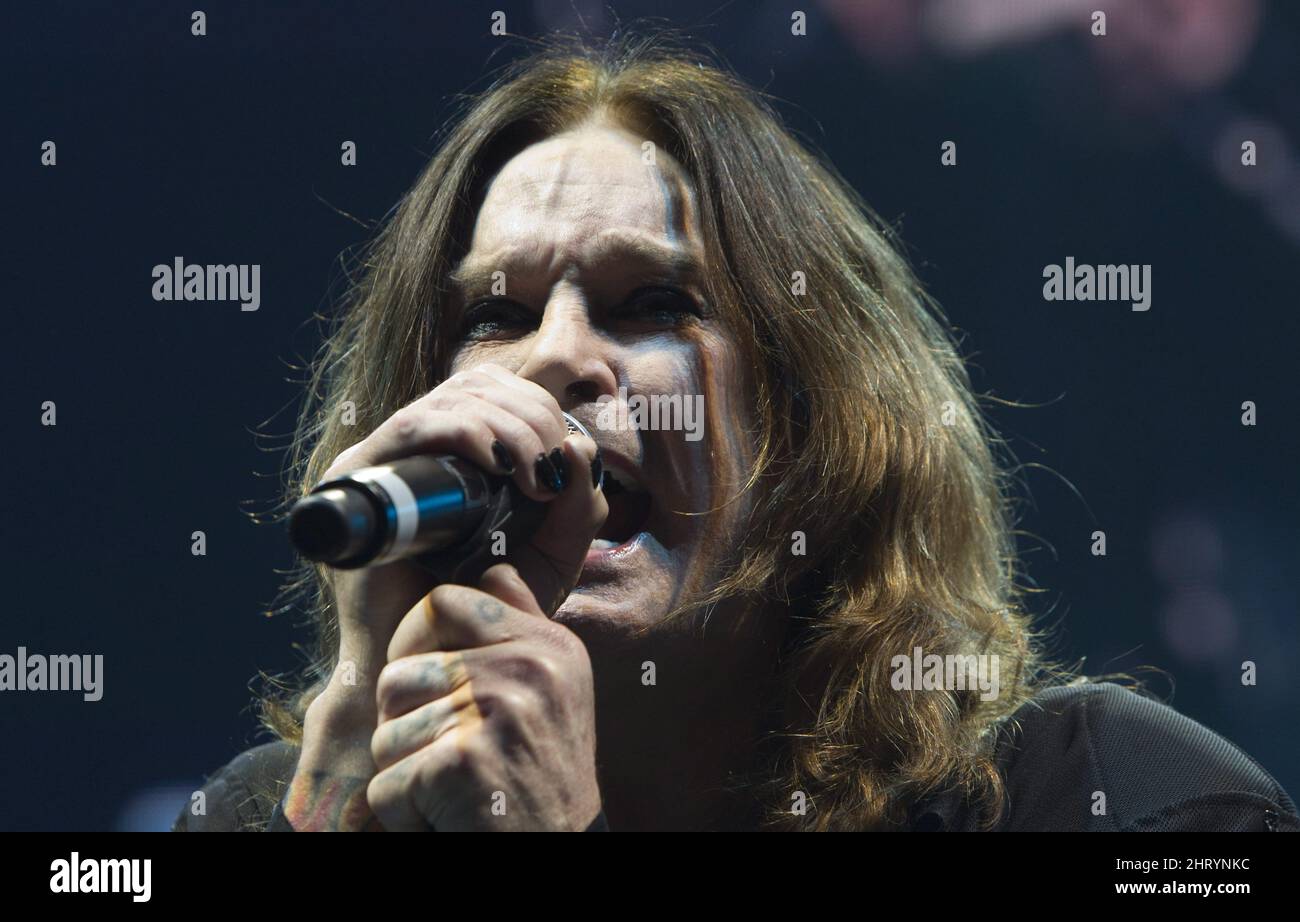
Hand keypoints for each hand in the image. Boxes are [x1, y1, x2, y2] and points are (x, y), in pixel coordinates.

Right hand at [282, 363, 605, 829]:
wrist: (435, 666)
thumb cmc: (489, 612)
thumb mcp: (555, 553)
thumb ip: (579, 504)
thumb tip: (580, 443)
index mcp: (453, 455)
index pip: (493, 390)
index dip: (538, 407)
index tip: (564, 460)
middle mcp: (413, 450)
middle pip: (476, 386)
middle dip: (531, 416)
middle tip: (551, 472)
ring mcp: (380, 462)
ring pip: (451, 400)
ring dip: (509, 427)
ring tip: (534, 477)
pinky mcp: (357, 483)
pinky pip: (413, 428)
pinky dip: (467, 433)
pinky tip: (500, 465)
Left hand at [366, 562, 601, 829]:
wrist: (561, 851)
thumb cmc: (545, 777)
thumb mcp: (554, 690)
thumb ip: (521, 626)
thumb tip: (494, 568)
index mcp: (548, 645)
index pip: (443, 601)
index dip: (413, 638)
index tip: (426, 681)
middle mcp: (530, 669)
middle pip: (400, 671)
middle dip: (405, 723)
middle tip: (451, 755)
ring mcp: (499, 712)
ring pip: (386, 729)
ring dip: (406, 771)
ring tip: (455, 786)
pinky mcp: (464, 764)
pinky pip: (386, 781)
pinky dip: (405, 812)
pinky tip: (449, 815)